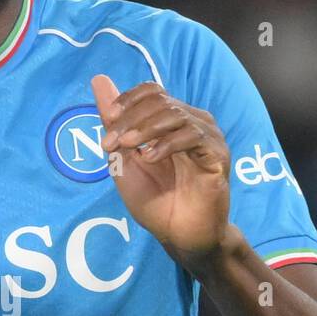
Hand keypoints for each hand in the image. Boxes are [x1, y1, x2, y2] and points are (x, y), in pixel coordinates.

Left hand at [91, 75, 231, 266]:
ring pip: (176, 114)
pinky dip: (166, 144)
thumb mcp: (124, 159)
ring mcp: (208, 138)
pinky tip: (150, 159)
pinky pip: (193, 136)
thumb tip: (98, 80)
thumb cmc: (155, 201)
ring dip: (145, 129)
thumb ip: (113, 123)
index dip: (128, 100)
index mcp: (172, 122)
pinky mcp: (218, 155)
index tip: (107, 120)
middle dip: (130, 119)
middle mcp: (193, 123)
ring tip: (128, 149)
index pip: (152, 91)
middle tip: (110, 144)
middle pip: (160, 101)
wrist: (179, 235)